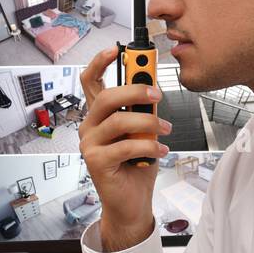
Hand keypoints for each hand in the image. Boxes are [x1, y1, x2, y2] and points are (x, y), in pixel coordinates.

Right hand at [79, 47, 170, 250]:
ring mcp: (89, 145)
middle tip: (157, 94)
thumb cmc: (136, 166)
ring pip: (118, 120)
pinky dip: (148, 146)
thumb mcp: (143, 131)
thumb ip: (141, 110)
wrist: (131, 203)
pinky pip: (126, 145)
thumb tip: (151, 87)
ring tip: (164, 129)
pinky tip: (159, 151)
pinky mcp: (96, 162)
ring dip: (148, 122)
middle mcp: (89, 127)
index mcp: (99, 115)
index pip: (91, 82)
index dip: (100, 63)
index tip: (117, 49)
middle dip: (134, 90)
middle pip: (106, 97)